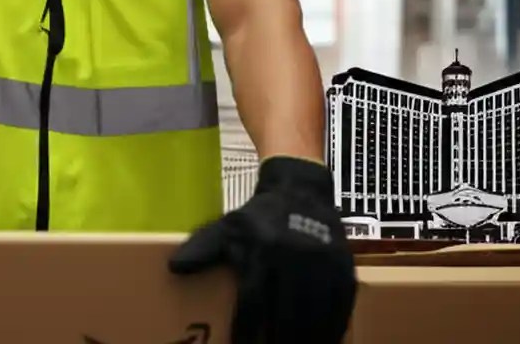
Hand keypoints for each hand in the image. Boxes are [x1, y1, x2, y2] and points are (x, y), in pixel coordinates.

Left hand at [169, 156, 355, 342]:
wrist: (300, 191)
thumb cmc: (257, 218)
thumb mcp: (226, 227)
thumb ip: (202, 249)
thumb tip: (175, 268)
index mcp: (262, 250)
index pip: (253, 301)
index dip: (246, 330)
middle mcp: (294, 258)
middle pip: (287, 313)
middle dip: (279, 340)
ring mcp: (322, 263)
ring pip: (317, 314)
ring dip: (309, 339)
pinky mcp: (344, 267)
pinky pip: (342, 306)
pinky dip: (335, 328)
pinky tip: (328, 342)